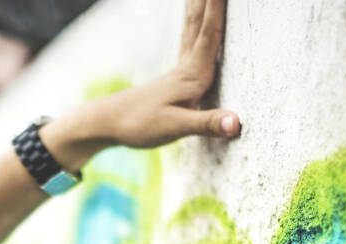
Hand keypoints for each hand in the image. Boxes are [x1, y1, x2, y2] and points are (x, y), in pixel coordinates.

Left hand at [98, 0, 238, 149]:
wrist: (109, 123)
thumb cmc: (139, 124)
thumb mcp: (176, 128)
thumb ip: (207, 123)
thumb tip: (236, 123)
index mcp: (191, 76)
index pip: (209, 35)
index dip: (218, 9)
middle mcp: (186, 67)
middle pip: (199, 23)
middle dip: (208, 0)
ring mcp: (178, 70)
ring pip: (192, 28)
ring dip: (200, 5)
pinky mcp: (174, 77)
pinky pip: (189, 40)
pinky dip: (194, 23)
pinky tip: (195, 20)